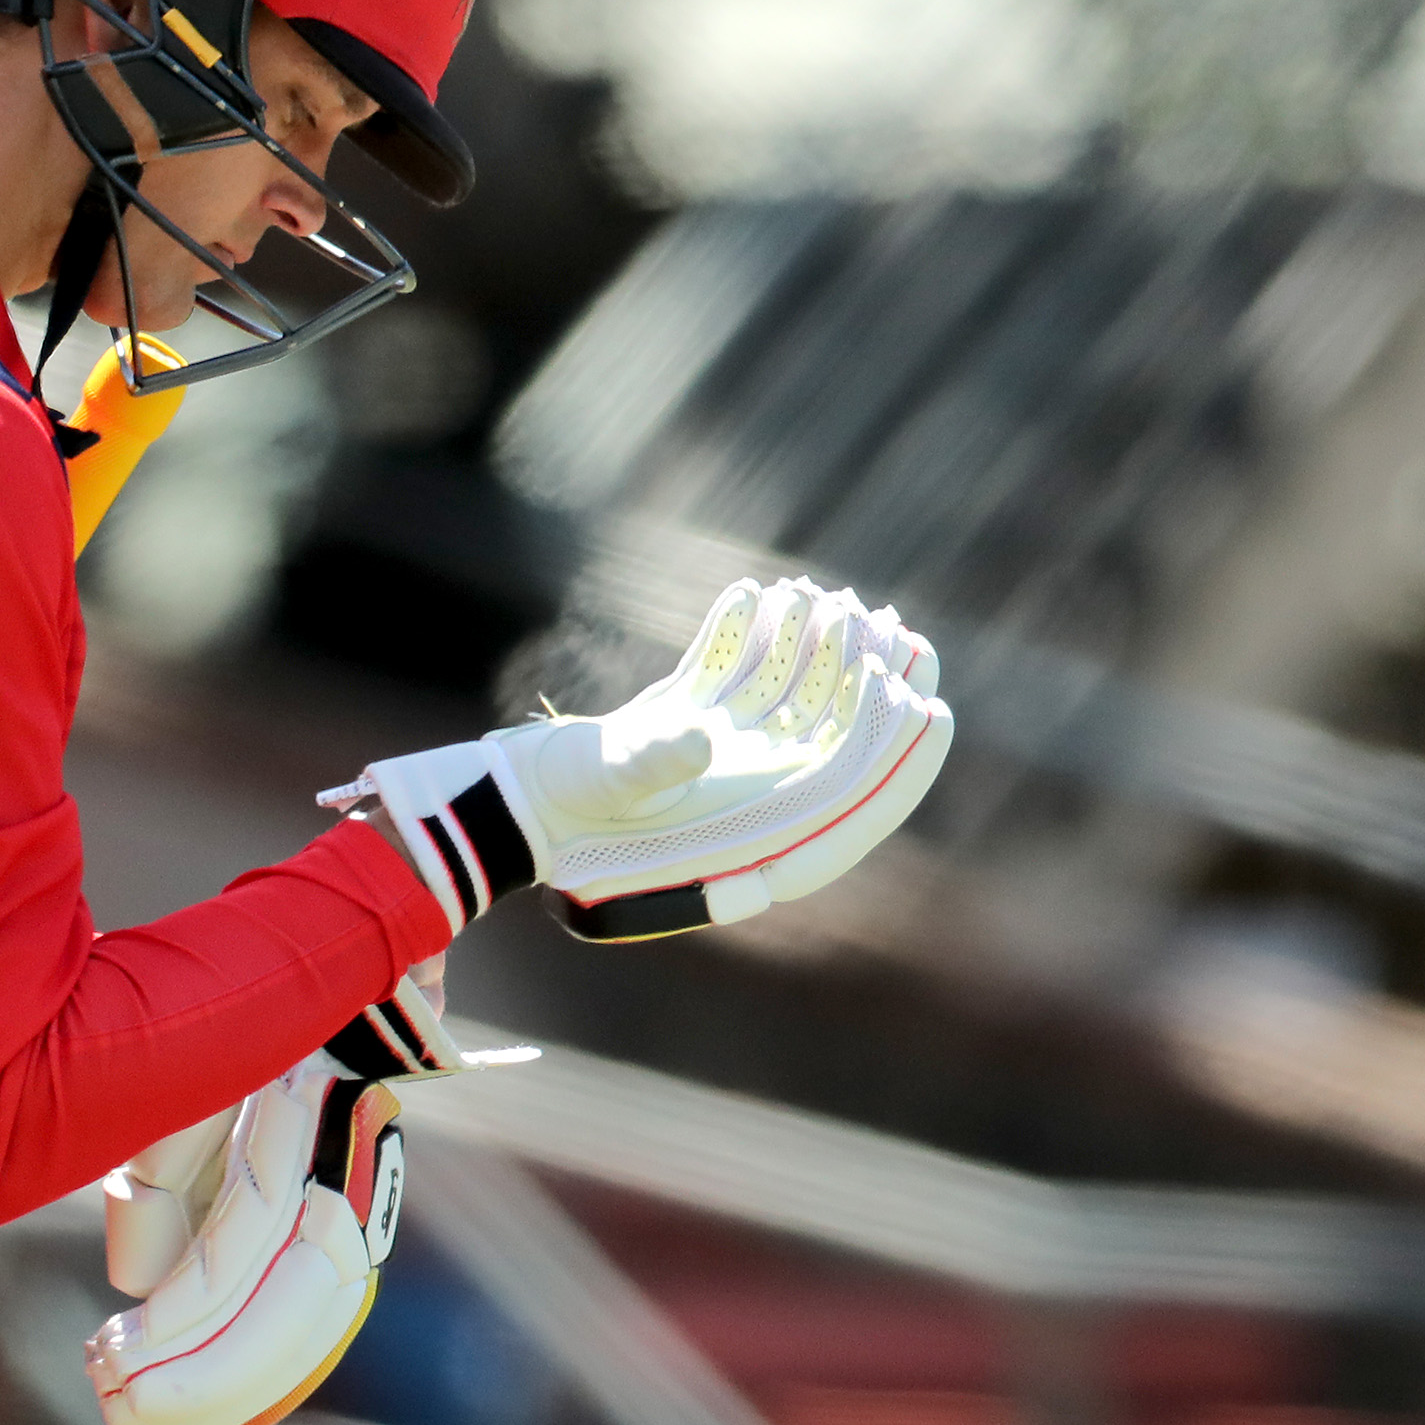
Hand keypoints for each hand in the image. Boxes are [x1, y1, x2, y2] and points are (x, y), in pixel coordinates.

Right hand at [323, 577, 952, 941]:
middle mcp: (746, 801)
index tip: (926, 704)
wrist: (498, 809)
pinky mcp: (678, 726)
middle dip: (872, 690)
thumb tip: (703, 738)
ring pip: (790, 701)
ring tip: (836, 599)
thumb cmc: (554, 814)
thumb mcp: (606, 790)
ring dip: (816, 651)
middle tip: (903, 635)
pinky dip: (746, 635)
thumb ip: (657, 764)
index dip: (896, 757)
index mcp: (750, 833)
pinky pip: (731, 677)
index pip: (845, 802)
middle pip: (833, 742)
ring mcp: (715, 762)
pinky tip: (758, 591)